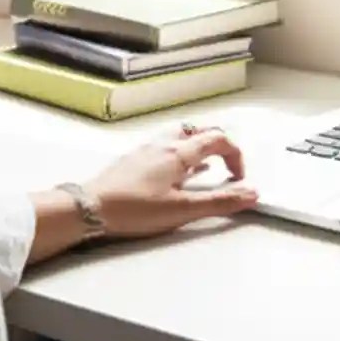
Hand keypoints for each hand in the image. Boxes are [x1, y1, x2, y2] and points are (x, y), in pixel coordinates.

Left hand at [82, 126, 257, 238]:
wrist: (89, 209)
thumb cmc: (132, 209)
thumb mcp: (182, 210)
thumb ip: (219, 202)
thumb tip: (250, 193)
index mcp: (179, 152)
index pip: (219, 139)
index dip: (236, 156)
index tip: (238, 179)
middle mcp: (163, 144)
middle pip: (200, 130)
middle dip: (220, 145)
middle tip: (228, 166)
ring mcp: (147, 149)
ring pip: (181, 136)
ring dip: (199, 147)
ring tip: (206, 167)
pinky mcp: (134, 159)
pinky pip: (166, 147)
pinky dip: (181, 154)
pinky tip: (177, 174)